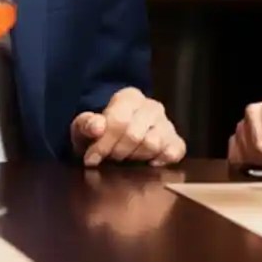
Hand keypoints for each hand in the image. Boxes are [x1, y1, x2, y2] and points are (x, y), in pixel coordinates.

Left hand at [71, 87, 186, 166]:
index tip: (91, 159)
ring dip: (136, 157)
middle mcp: (152, 107)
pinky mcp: (176, 141)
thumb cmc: (100, 132)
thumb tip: (97, 127)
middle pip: (135, 135)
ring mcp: (167, 124)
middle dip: (118, 152)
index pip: (119, 121)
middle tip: (110, 158)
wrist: (115, 139)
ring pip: (154, 145)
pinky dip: (162, 160)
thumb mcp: (84, 127)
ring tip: (126, 157)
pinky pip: (175, 152)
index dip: (103, 143)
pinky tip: (148, 163)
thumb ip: (86, 124)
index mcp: (130, 97)